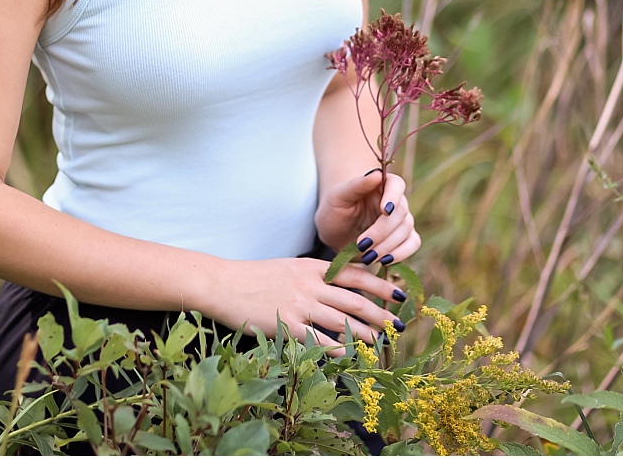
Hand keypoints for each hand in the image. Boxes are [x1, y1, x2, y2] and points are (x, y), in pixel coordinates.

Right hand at [197, 256, 407, 349]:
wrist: (223, 283)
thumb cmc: (254, 277)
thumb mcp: (289, 267)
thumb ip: (314, 275)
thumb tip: (341, 282)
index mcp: (311, 268)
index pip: (355, 274)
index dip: (380, 285)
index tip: (399, 293)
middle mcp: (309, 285)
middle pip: (355, 300)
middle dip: (381, 313)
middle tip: (400, 325)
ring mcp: (298, 305)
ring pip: (342, 321)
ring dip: (366, 333)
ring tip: (382, 342)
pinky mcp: (286, 324)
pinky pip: (317, 339)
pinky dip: (335, 347)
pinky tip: (348, 354)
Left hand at [314, 170, 420, 266]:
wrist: (334, 233)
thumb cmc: (335, 209)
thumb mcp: (338, 196)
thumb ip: (357, 185)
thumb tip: (377, 175)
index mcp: (381, 184)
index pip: (395, 185)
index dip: (393, 196)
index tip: (384, 210)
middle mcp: (396, 200)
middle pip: (400, 212)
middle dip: (381, 231)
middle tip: (362, 244)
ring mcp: (402, 219)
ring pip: (406, 230)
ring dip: (388, 246)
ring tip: (367, 255)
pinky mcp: (405, 237)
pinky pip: (412, 244)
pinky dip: (401, 254)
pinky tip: (384, 260)